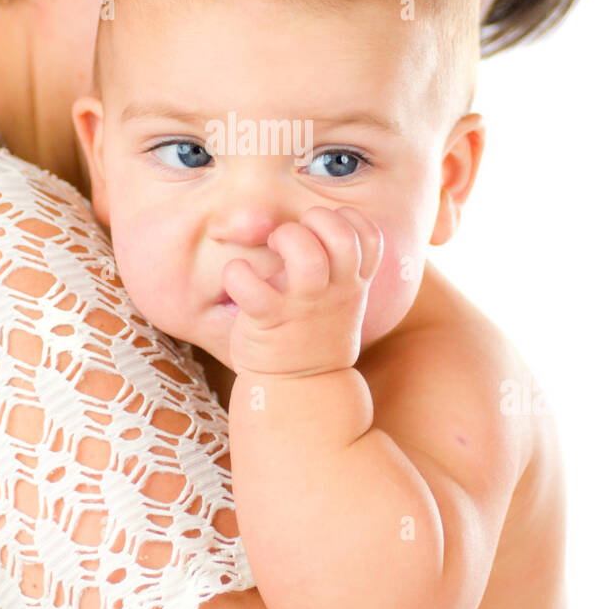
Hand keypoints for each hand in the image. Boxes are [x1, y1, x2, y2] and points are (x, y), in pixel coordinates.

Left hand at [223, 205, 383, 377]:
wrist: (300, 390)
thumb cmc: (314, 333)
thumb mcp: (339, 300)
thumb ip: (334, 266)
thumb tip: (310, 226)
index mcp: (353, 284)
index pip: (370, 236)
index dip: (348, 220)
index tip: (325, 231)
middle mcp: (335, 292)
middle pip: (342, 236)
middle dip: (317, 219)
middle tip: (295, 237)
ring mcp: (303, 307)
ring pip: (307, 256)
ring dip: (287, 237)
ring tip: (274, 248)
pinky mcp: (269, 320)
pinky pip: (252, 287)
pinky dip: (238, 272)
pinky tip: (239, 276)